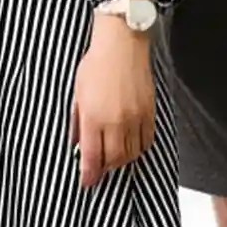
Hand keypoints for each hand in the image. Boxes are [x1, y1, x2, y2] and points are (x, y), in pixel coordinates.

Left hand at [73, 15, 155, 188]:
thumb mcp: (77, 92)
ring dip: (122, 160)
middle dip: (106, 169)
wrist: (122, 44)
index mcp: (94, 116)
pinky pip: (146, 141)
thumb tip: (77, 142)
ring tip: (114, 158)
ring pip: (132, 153)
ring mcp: (135, 118)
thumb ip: (77, 120)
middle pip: (114, 160)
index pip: (92, 156)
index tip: (87, 182)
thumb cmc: (96, 63)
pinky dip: (138, 148)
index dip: (89, 174)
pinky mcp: (149, 112)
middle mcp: (116, 121)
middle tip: (100, 170)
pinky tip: (131, 145)